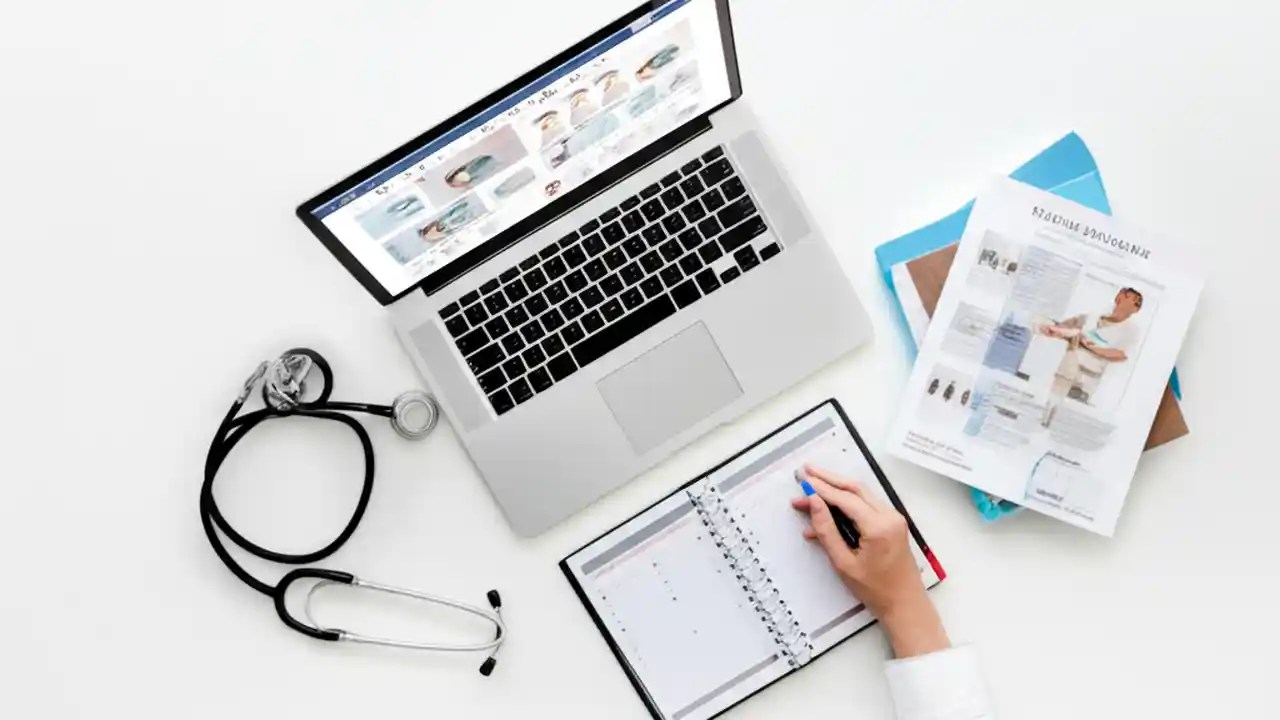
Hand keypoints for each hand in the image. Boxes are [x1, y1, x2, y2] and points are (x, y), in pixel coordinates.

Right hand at [791, 466, 949, 657]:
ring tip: (812, 488)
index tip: (803, 480)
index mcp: (878, 526)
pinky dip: (846, 504)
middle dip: (829, 479)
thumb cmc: (876, 590)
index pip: (845, 498)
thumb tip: (814, 503)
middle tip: (807, 472)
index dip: (821, 488)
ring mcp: (893, 519)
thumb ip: (827, 530)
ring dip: (836, 489)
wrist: (905, 605)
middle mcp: (889, 517)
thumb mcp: (843, 563)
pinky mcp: (892, 524)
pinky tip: (826, 512)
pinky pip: (866, 506)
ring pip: (861, 494)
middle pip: (855, 488)